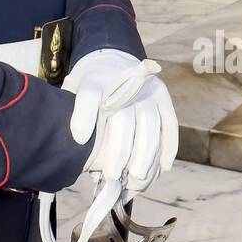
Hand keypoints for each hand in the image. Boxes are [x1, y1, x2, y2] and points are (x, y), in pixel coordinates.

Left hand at [62, 48, 177, 194]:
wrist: (111, 61)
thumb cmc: (88, 89)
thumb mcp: (72, 95)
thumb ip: (71, 116)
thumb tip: (74, 148)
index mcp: (94, 80)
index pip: (89, 95)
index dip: (84, 116)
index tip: (80, 139)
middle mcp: (123, 82)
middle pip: (124, 117)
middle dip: (119, 150)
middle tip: (113, 176)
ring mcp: (146, 89)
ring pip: (150, 124)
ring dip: (145, 156)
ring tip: (136, 180)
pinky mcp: (163, 96)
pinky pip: (169, 123)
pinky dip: (168, 146)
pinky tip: (163, 168)